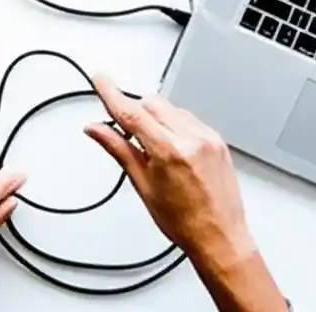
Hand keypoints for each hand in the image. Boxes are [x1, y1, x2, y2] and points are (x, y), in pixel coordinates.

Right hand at [83, 76, 248, 262]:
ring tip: (154, 151)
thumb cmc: (184, 221)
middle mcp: (192, 138)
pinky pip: (189, 119)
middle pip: (152, 104)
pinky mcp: (218, 140)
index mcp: (170, 151)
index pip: (133, 113)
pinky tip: (173, 150)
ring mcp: (208, 137)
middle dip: (135, 113)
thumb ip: (119, 149)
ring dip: (156, 119)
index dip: (112, 93)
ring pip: (171, 109)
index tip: (101, 79)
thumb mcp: (143, 185)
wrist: (220, 236)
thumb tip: (96, 129)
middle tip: (126, 133)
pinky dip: (175, 126)